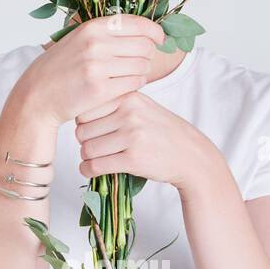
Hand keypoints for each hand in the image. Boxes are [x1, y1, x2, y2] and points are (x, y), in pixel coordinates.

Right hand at [10, 15, 162, 127]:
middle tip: (142, 60)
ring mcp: (98, 67)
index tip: (159, 39)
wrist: (38, 95)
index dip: (155, 32)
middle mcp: (96, 43)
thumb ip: (108, 32)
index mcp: (92, 27)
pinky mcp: (100, 89)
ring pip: (143, 65)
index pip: (138, 24)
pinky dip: (137, 84)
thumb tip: (145, 30)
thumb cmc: (62, 67)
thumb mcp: (80, 39)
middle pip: (145, 45)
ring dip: (144, 70)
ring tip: (133, 73)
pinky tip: (127, 85)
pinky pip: (135, 83)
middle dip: (149, 53)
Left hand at [75, 89, 218, 191]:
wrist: (190, 155)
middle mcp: (130, 114)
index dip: (84, 123)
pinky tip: (91, 170)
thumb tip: (79, 112)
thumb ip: (117, 105)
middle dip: (84, 142)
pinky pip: (96, 165)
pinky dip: (88, 170)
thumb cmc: (163, 132)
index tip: (91, 132)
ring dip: (86, 158)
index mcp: (129, 98)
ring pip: (88, 149)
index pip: (86, 109)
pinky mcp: (133, 159)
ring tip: (93, 160)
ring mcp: (132, 137)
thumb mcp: (143, 107)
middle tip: (93, 148)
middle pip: (83, 130)